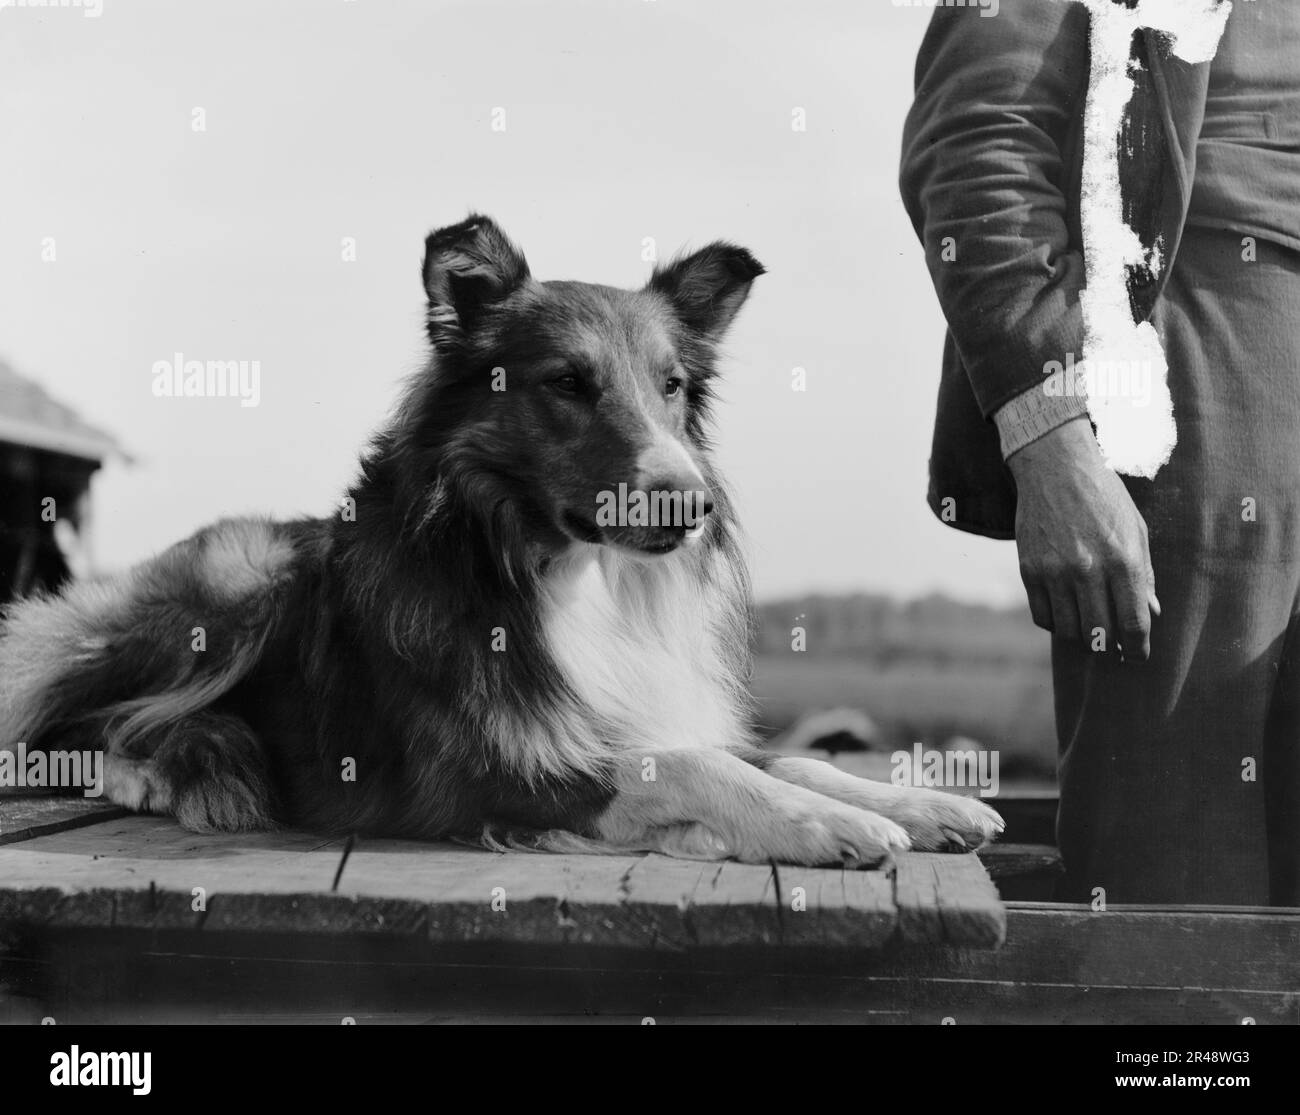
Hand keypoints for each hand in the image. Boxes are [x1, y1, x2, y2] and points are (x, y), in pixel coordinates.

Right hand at [1008, 418, 1159, 659]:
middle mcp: (1089, 570)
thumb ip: (1144, 574)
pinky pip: (1042, 616)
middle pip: (1100, 633)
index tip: (1136, 656)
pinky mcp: (1030, 569)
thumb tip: (1150, 612)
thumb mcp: (1135, 530)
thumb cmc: (1103, 497)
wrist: (1055, 466)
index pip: (1133, 622)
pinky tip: (1064, 613)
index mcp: (1124, 560)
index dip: (1137, 648)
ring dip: (1081, 636)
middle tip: (1112, 648)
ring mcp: (1055, 571)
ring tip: (1088, 629)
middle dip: (1109, 648)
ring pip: (1069, 630)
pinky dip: (1055, 623)